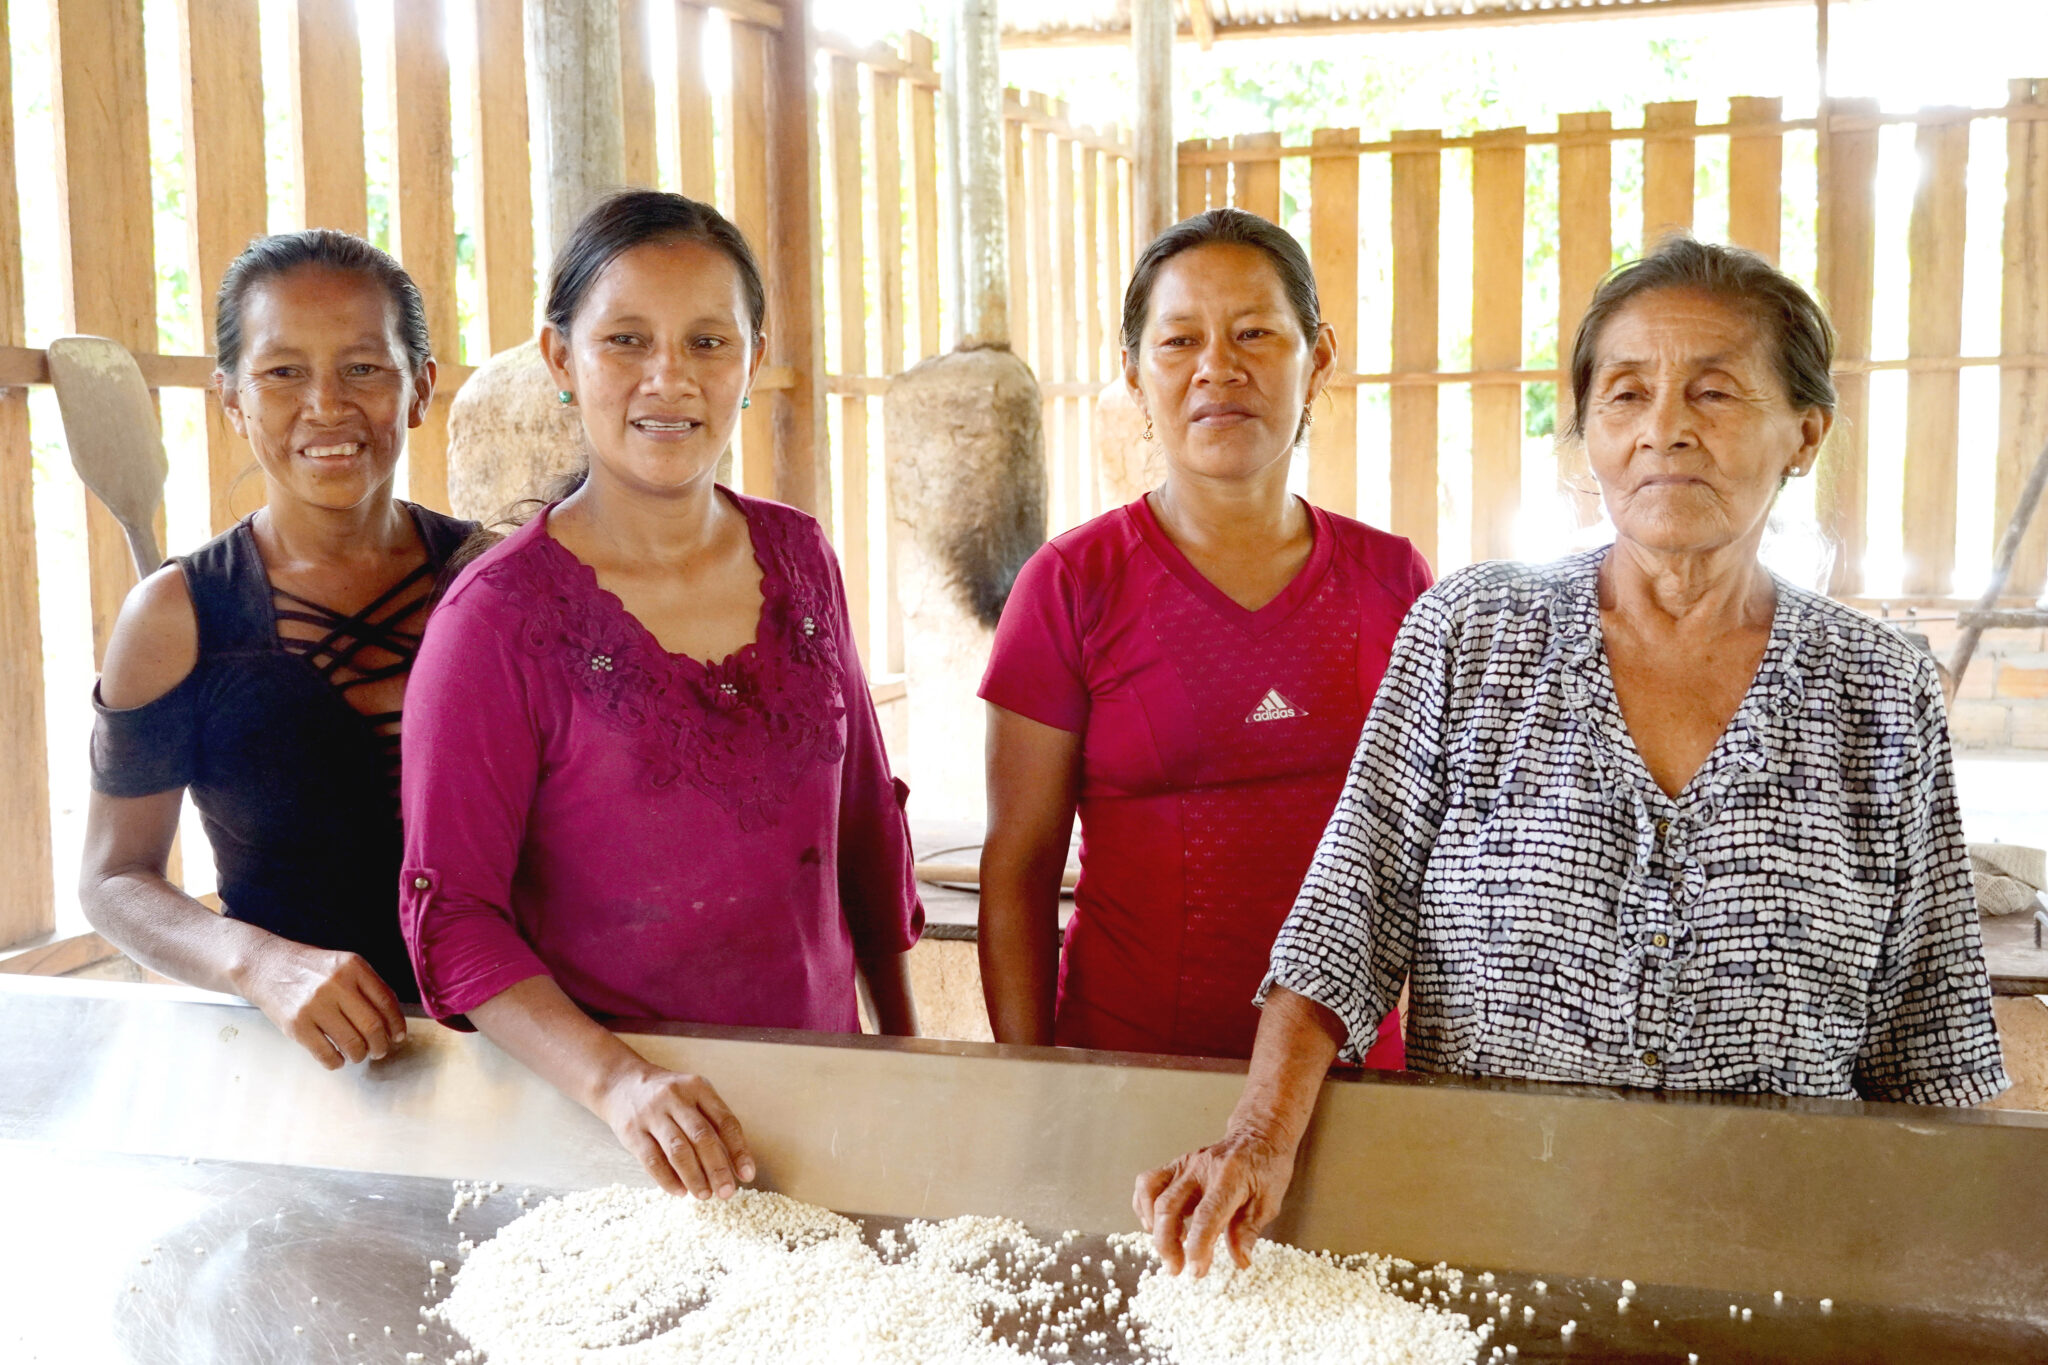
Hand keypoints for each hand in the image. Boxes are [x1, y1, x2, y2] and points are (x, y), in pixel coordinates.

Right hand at [235, 938, 407, 1069]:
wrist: (266, 966)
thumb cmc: (310, 969)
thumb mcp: (342, 964)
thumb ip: (367, 986)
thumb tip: (392, 1021)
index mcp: (353, 966)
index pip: (387, 1002)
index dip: (396, 1024)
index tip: (398, 1036)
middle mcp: (336, 984)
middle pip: (372, 1026)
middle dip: (381, 1045)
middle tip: (379, 1051)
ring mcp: (315, 1006)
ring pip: (352, 1043)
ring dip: (360, 1055)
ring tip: (358, 1054)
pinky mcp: (297, 1025)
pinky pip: (326, 1054)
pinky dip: (337, 1062)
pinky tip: (337, 1059)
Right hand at [597, 1065, 755, 1199]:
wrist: (621, 1083)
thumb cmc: (668, 1096)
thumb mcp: (693, 1094)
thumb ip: (712, 1121)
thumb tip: (733, 1164)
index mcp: (698, 1087)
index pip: (725, 1121)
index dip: (739, 1150)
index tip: (747, 1175)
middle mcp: (676, 1098)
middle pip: (702, 1137)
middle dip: (718, 1169)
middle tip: (727, 1192)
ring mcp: (651, 1114)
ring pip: (678, 1151)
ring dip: (694, 1177)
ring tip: (705, 1195)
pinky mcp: (631, 1131)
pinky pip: (652, 1160)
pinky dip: (668, 1179)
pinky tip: (679, 1191)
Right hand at [1134, 1127, 1298, 1277]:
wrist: (1258, 1134)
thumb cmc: (1266, 1168)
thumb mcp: (1268, 1201)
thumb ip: (1248, 1231)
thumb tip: (1240, 1261)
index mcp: (1229, 1177)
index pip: (1206, 1215)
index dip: (1198, 1246)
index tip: (1197, 1270)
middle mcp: (1201, 1168)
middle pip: (1169, 1206)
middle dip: (1167, 1244)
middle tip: (1176, 1269)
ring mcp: (1184, 1165)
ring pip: (1152, 1192)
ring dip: (1153, 1227)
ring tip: (1167, 1249)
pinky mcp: (1175, 1166)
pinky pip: (1148, 1184)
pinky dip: (1145, 1207)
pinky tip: (1157, 1226)